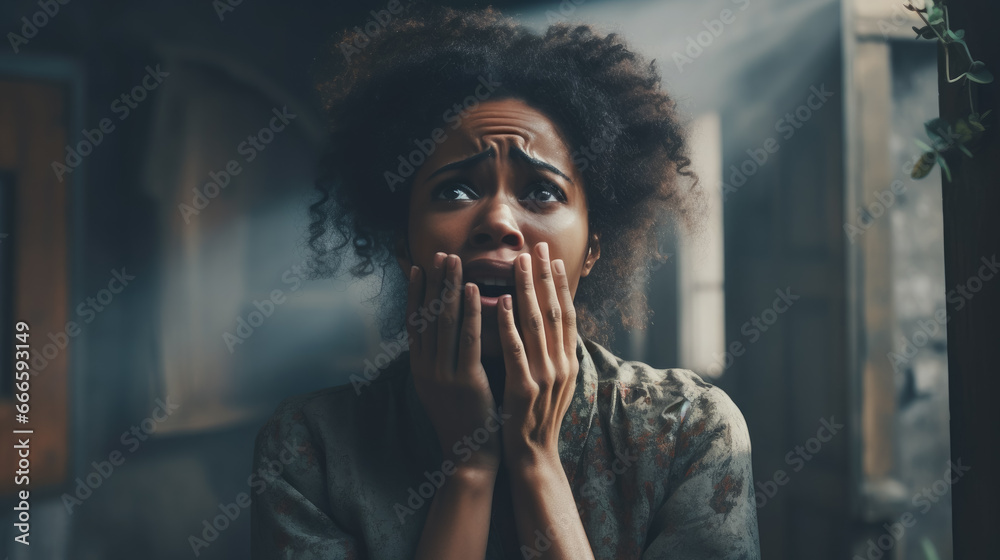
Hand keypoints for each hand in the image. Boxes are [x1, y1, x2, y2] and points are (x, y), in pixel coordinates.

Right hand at [407, 252, 500, 472]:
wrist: (469, 457)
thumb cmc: (463, 418)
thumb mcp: (442, 386)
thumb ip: (441, 359)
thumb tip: (442, 331)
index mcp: (419, 368)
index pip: (415, 322)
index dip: (416, 293)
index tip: (419, 266)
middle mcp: (426, 367)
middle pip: (428, 316)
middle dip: (434, 282)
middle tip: (440, 253)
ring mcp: (443, 374)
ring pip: (445, 322)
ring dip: (449, 288)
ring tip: (455, 261)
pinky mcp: (465, 380)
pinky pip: (466, 339)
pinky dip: (469, 312)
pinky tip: (472, 290)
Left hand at [497, 241, 579, 468]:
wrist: (533, 456)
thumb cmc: (536, 417)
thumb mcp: (554, 382)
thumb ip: (552, 353)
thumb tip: (549, 323)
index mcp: (568, 361)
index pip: (566, 313)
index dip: (558, 283)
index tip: (550, 256)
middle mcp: (561, 364)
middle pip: (554, 310)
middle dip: (545, 276)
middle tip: (537, 246)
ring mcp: (544, 376)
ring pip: (536, 323)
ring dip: (527, 290)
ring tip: (519, 264)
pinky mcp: (524, 388)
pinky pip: (516, 349)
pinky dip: (509, 324)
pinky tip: (500, 302)